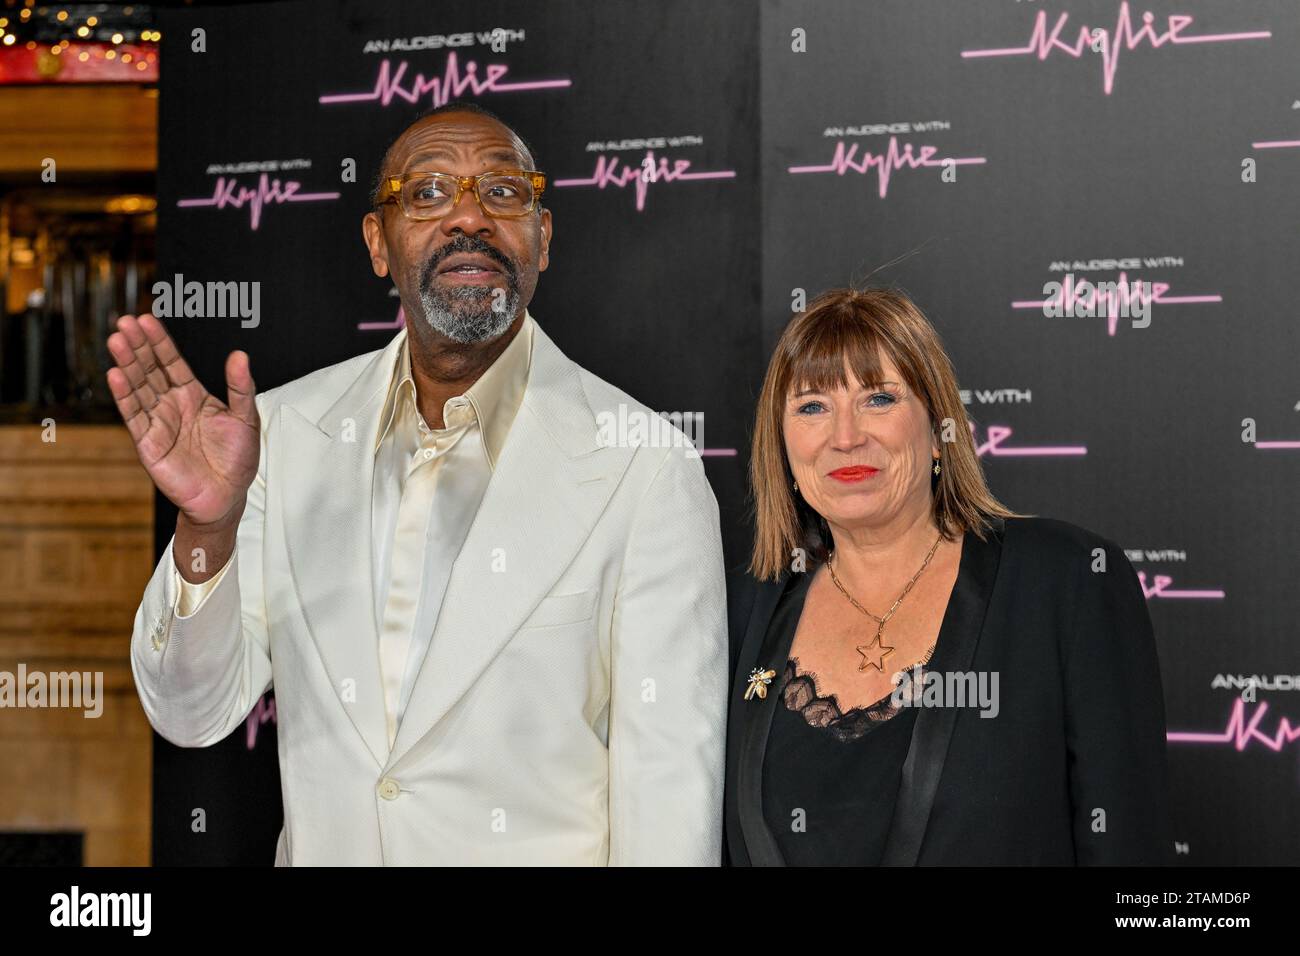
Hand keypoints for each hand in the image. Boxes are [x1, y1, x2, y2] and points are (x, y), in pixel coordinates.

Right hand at [106, 314, 259, 529]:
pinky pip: (135, 416)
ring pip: (139, 388)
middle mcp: (172, 406)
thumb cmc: (236, 459)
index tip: (147, 319)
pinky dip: (125, 396)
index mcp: (193, 396)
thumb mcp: (246, 418)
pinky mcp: (149, 443)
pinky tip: (116, 375)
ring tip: (116, 340)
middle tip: (125, 322)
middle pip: (150, 370)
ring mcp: (158, 423)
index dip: (159, 342)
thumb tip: (239, 355)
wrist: (228, 496)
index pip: (171, 363)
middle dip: (138, 346)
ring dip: (127, 365)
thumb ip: (241, 387)